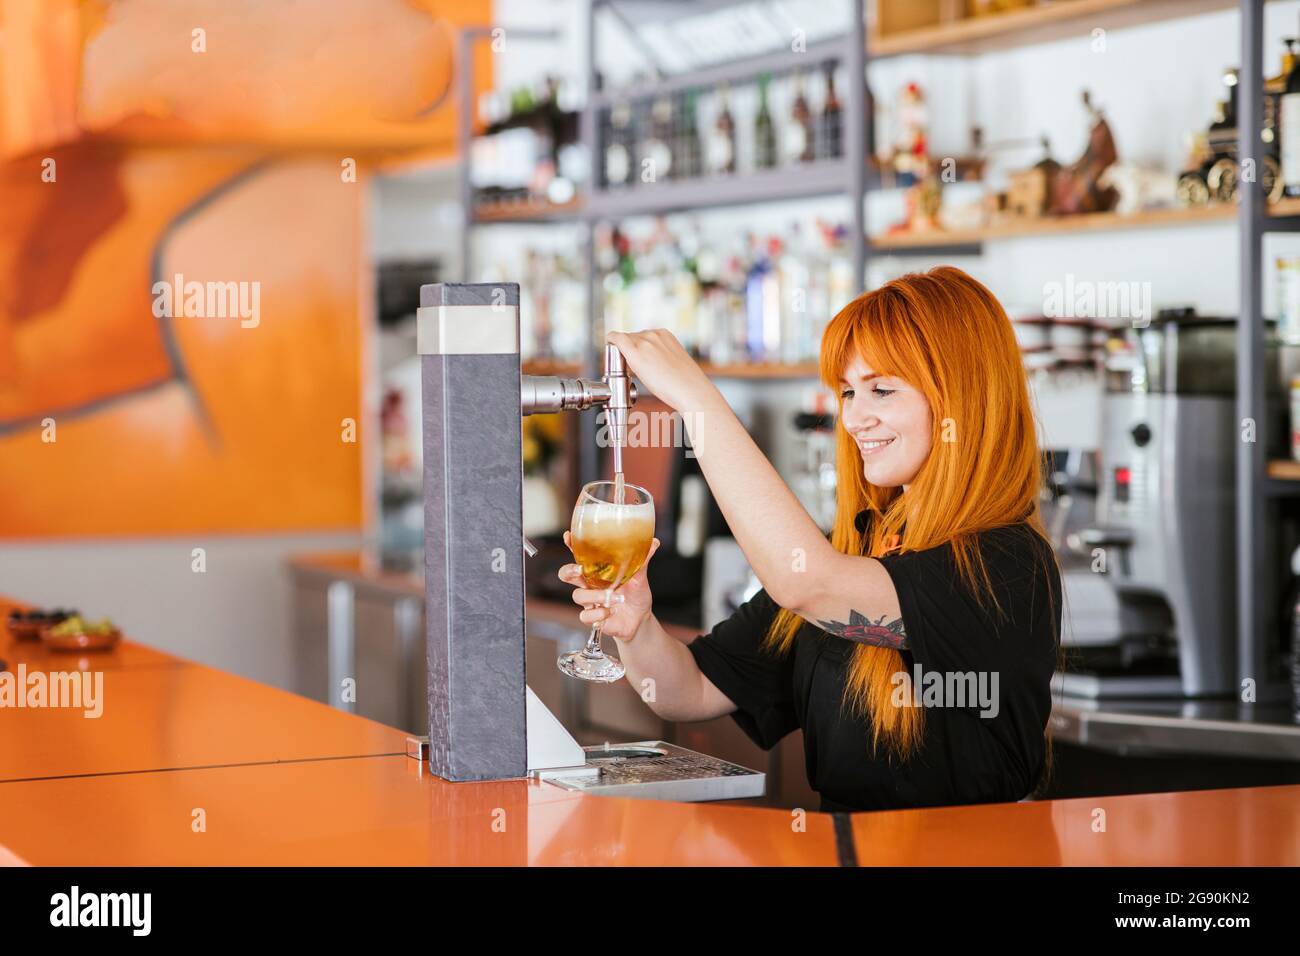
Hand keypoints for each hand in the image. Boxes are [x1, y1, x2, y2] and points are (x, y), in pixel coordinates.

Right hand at [559, 532, 660, 641]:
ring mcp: (590, 601)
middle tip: (579, 570)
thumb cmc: (637, 594)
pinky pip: (586, 616)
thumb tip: (654, 542)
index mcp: (598, 570)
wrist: (641, 619)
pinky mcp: (593, 617)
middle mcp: (590, 584)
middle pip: (566, 574)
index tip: (569, 537)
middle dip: (569, 571)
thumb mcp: (640, 576)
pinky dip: (599, 614)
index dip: (571, 545)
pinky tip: (612, 611)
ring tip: (615, 597)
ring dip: (596, 596)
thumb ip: (643, 561)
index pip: (580, 555)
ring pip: (578, 596)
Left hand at [605, 328, 719, 412]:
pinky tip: (609, 347)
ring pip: (623, 342)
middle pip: (630, 338)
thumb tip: (651, 364)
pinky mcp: (635, 352)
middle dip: (629, 352)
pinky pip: (616, 339)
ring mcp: (644, 341)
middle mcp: (654, 334)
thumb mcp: (675, 362)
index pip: (641, 336)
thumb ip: (661, 357)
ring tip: (631, 372)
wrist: (691, 390)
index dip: (636, 349)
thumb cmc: (686, 383)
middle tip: (633, 371)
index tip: (636, 362)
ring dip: (623, 354)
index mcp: (665, 334)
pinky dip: (611, 341)